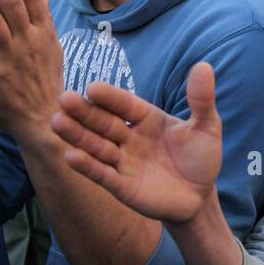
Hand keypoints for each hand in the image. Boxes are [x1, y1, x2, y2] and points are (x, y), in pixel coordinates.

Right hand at [51, 62, 222, 224]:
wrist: (201, 198)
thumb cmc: (201, 159)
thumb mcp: (207, 127)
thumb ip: (201, 100)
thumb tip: (204, 66)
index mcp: (146, 118)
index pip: (124, 104)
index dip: (110, 97)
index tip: (92, 88)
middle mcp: (129, 137)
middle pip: (103, 122)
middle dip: (83, 112)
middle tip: (63, 99)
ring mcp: (123, 162)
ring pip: (96, 146)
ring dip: (77, 135)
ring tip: (56, 123)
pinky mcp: (122, 186)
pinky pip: (102, 174)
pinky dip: (87, 166)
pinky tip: (70, 155)